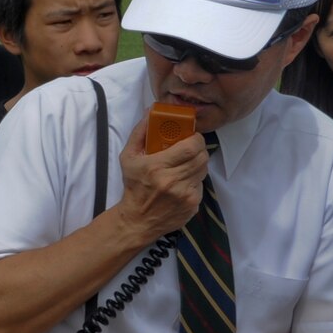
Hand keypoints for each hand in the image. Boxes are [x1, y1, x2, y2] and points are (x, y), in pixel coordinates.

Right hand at [115, 122, 205, 240]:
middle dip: (199, 149)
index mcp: (157, 167)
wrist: (137, 221)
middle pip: (201, 157)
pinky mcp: (193, 205)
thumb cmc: (133, 186)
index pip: (191, 147)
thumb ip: (140, 133)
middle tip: (190, 148)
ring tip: (185, 164)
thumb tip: (151, 112)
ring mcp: (185, 195)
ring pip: (203, 170)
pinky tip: (182, 183)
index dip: (196, 139)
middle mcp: (173, 181)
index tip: (190, 137)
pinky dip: (194, 180)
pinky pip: (201, 185)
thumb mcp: (128, 157)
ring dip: (197, 164)